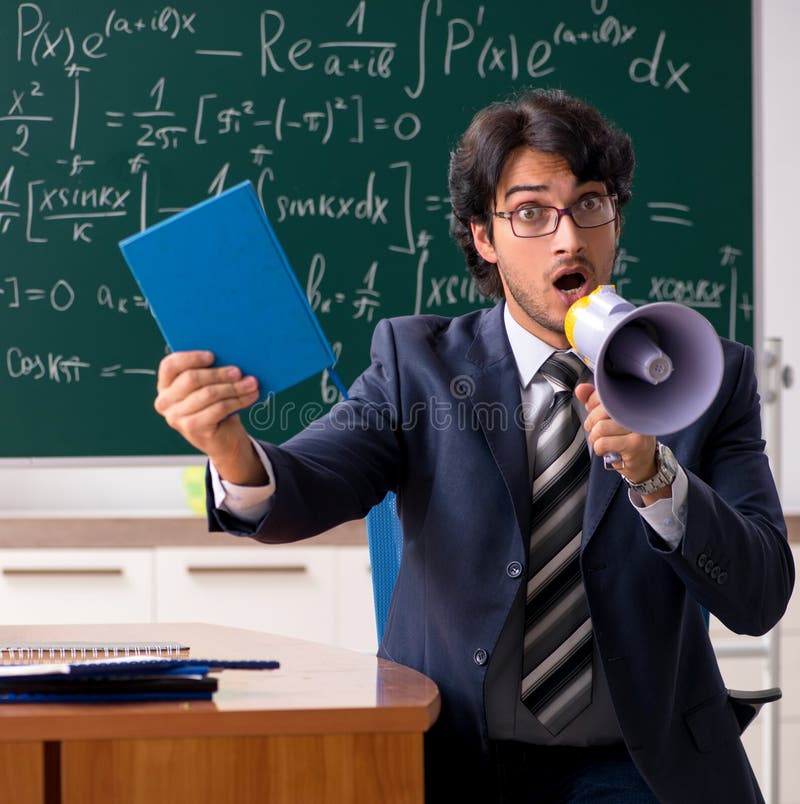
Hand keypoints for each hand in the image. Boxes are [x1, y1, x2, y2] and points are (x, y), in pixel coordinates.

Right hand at [154, 351, 266, 484]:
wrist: (224, 438)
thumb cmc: (215, 406)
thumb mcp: (209, 386)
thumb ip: (211, 372)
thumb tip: (230, 356)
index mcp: (165, 385)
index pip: (170, 365)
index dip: (191, 358)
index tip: (212, 355)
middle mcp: (165, 401)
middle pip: (191, 379)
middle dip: (219, 373)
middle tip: (239, 371)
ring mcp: (176, 417)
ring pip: (208, 394)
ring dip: (234, 387)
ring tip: (251, 383)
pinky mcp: (192, 428)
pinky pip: (218, 408)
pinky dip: (238, 401)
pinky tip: (250, 397)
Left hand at [575, 382, 657, 484]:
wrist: (644, 461)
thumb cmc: (626, 436)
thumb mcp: (610, 417)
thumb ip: (596, 402)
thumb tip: (580, 389)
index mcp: (633, 400)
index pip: (605, 393)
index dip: (592, 402)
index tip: (593, 410)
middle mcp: (639, 411)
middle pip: (602, 410)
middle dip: (592, 422)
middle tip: (595, 429)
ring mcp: (639, 428)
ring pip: (601, 428)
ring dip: (595, 438)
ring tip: (601, 440)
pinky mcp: (636, 444)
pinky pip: (603, 443)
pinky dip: (599, 448)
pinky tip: (605, 450)